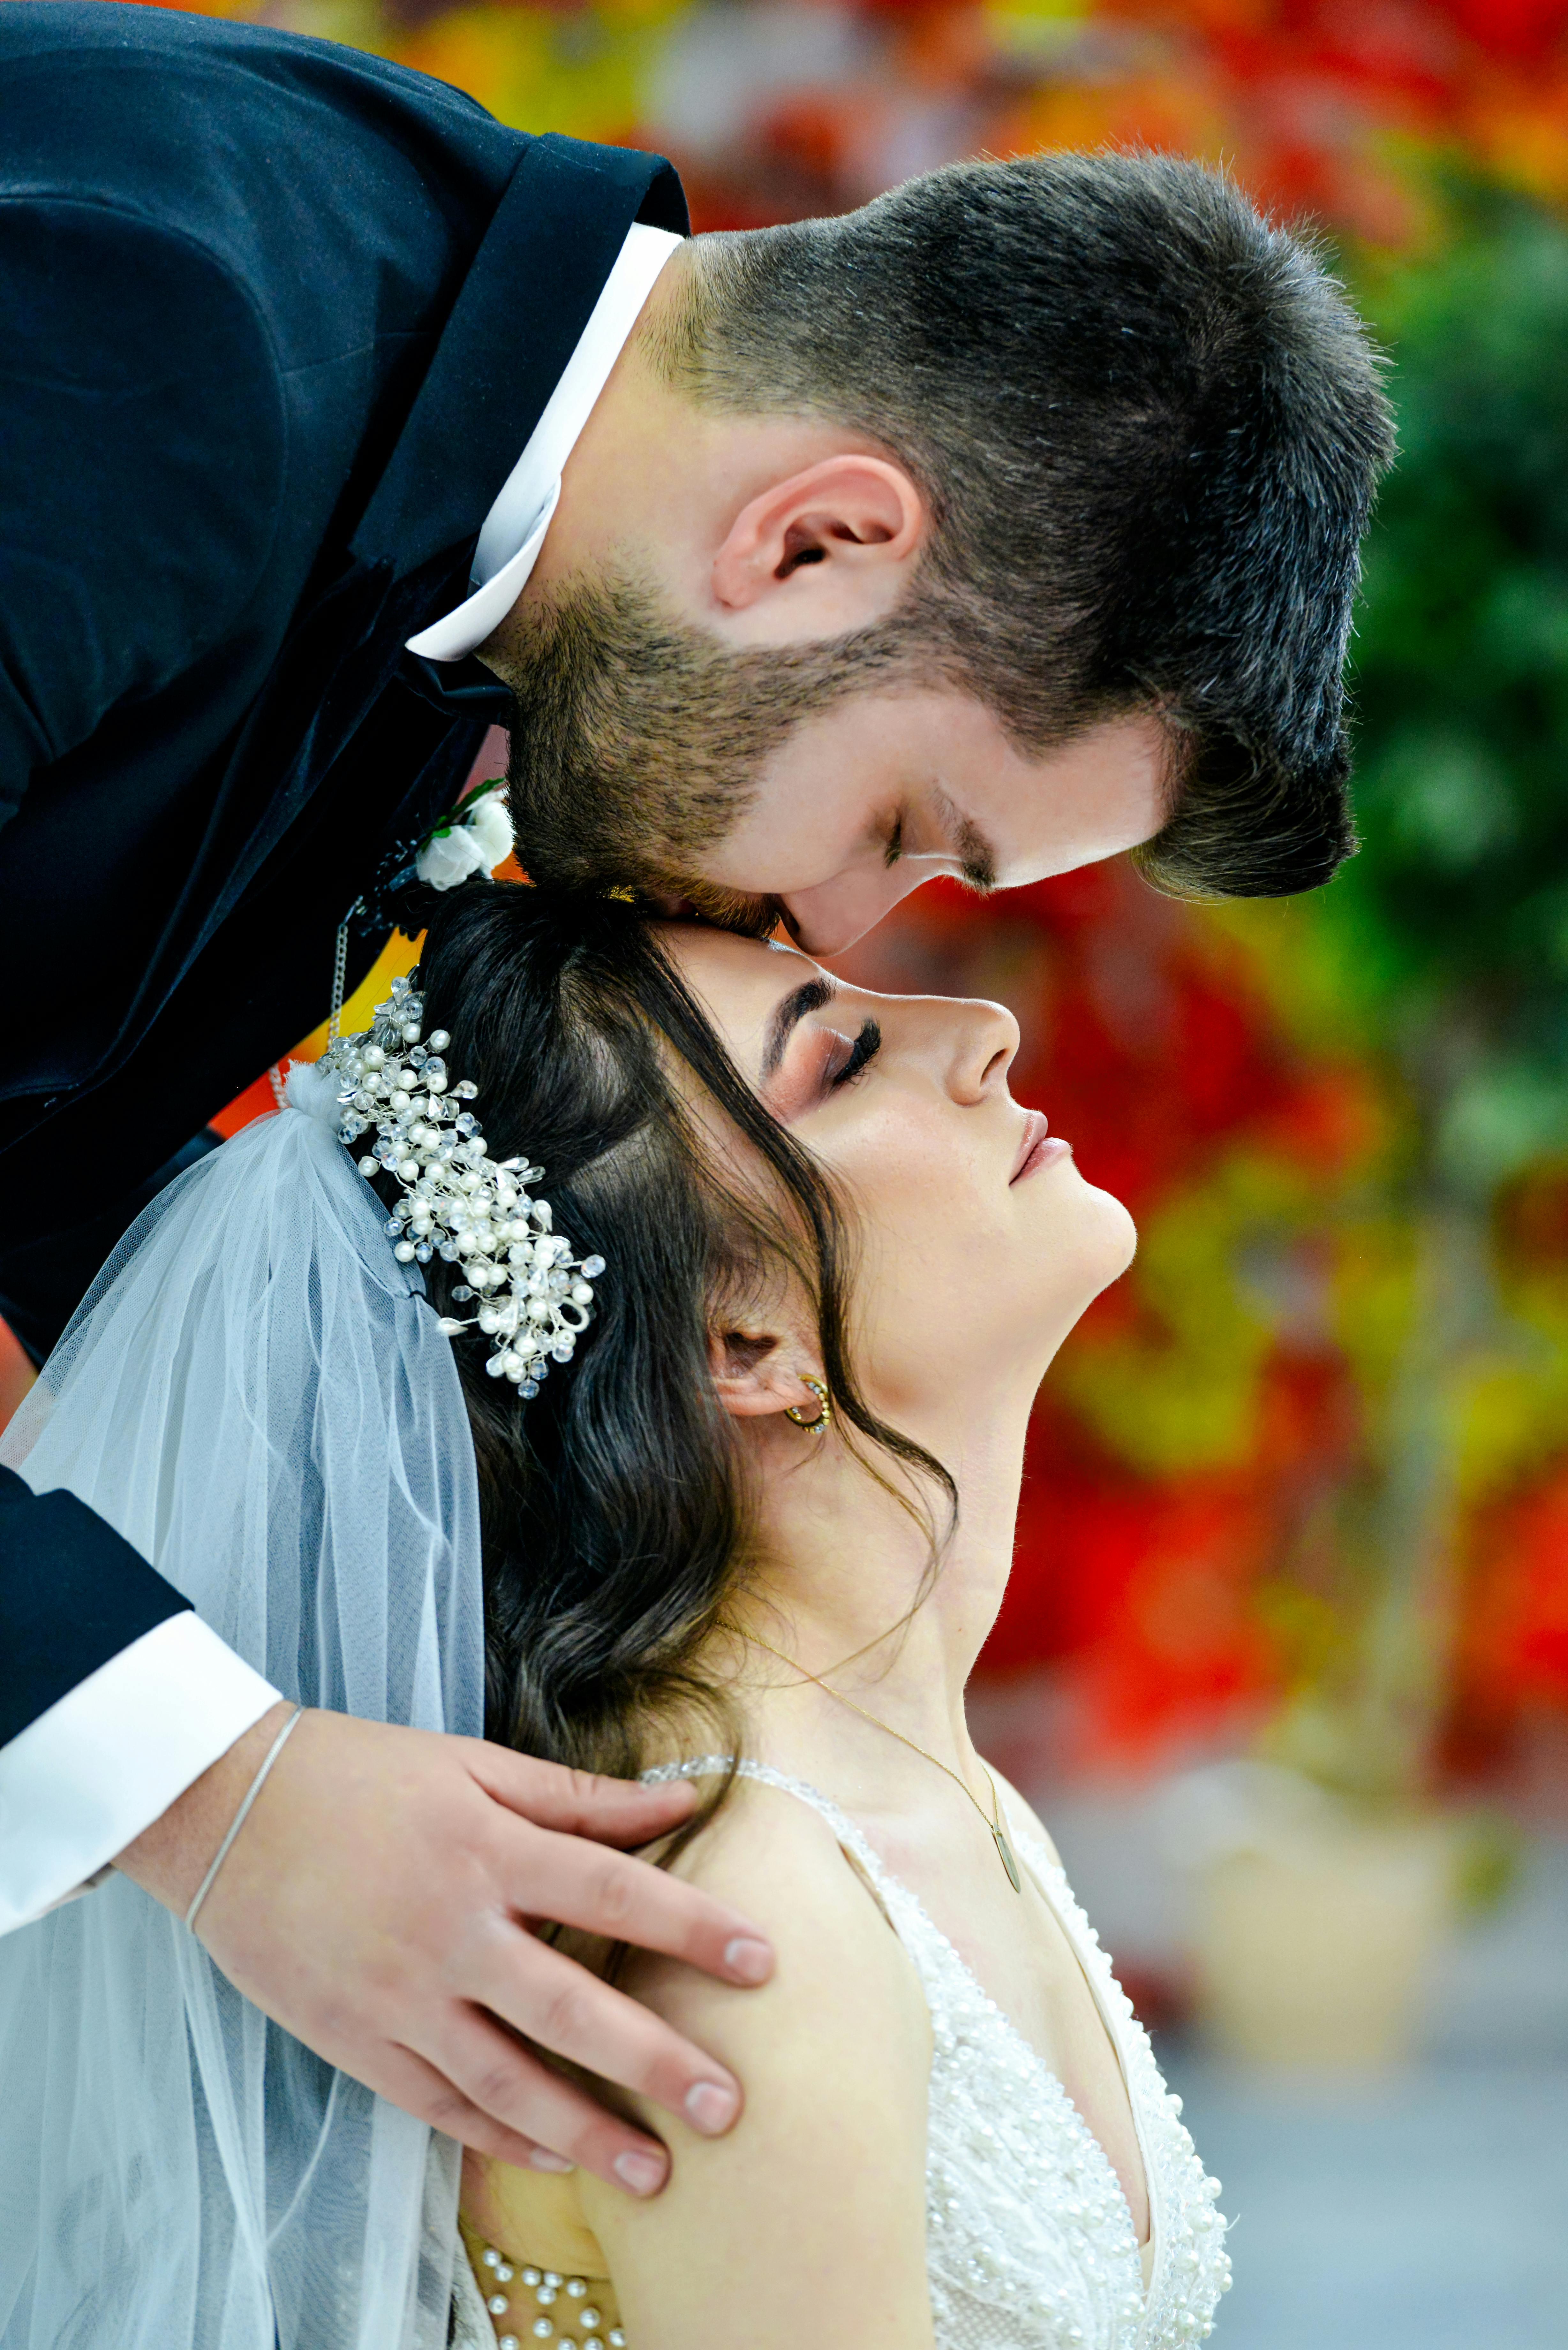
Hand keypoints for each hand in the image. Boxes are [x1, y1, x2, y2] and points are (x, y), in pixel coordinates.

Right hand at [115, 1705, 772, 2194]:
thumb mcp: (471, 1763)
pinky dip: (497, 2137)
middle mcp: (450, 1929)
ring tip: (656, 2172)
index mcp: (485, 1849)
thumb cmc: (357, 1774)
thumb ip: (576, 1796)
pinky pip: (437, 2102)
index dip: (692, 1926)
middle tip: (731, 2106)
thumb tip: (676, 1799)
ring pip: (507, 2080)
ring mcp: (399, 1994)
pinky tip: (551, 2158)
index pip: (613, 1890)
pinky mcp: (353, 2037)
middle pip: (572, 2006)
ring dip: (586, 2132)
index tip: (763, 1961)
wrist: (224, 1807)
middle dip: (657, 2061)